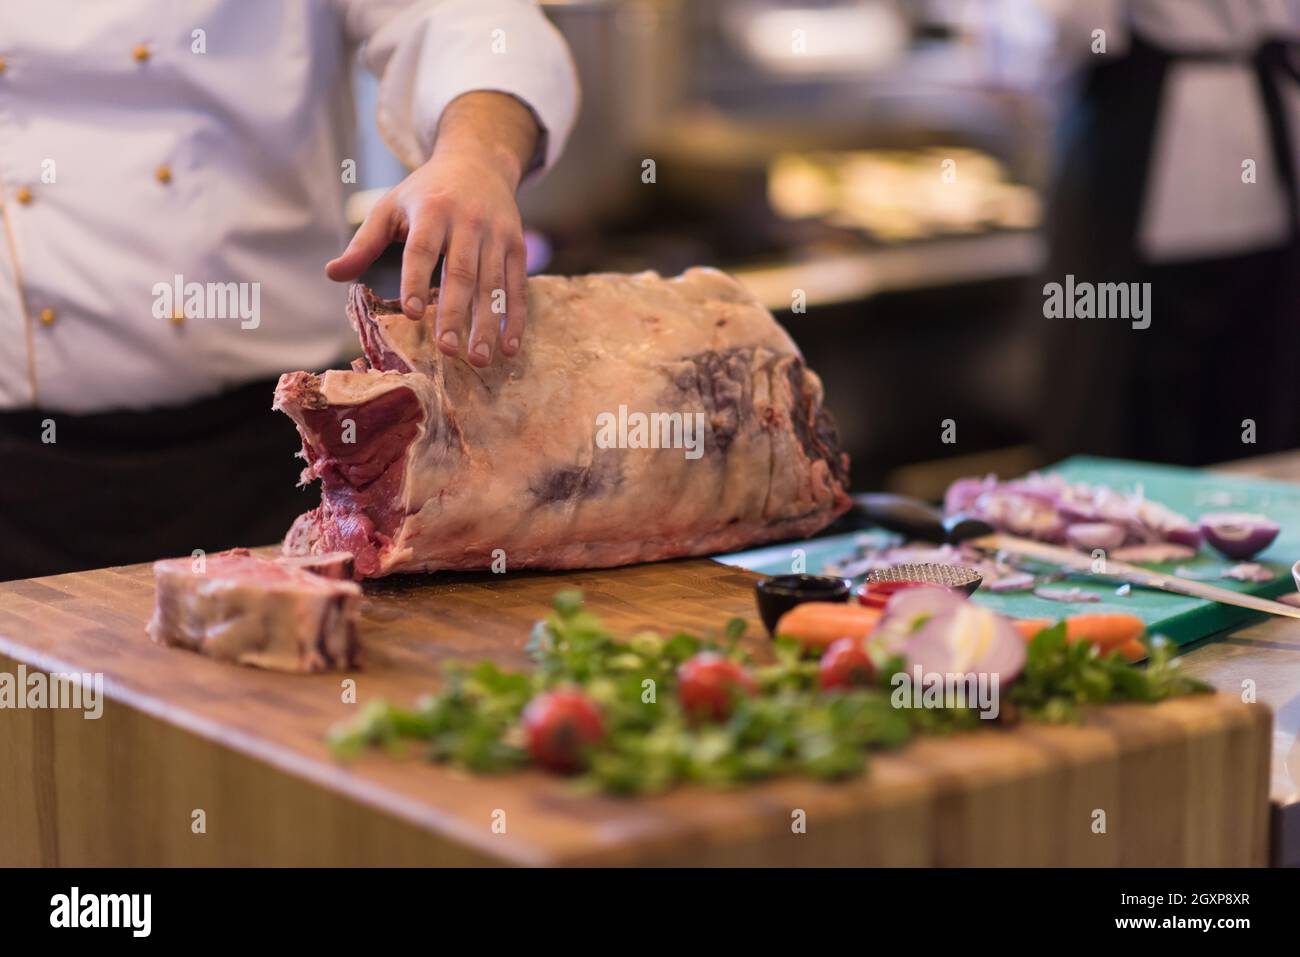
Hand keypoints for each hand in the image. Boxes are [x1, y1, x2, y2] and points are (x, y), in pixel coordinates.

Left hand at [327, 92, 538, 366]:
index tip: (414, 314)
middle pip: (462, 273)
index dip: (417, 281)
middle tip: (448, 350)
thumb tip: (332, 274)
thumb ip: (364, 243)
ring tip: (479, 358)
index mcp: (432, 211)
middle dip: (456, 313)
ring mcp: (496, 235)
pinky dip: (515, 319)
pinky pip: (518, 287)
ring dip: (488, 324)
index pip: (423, 250)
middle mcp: (468, 222)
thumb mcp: (391, 207)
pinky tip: (509, 348)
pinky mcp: (516, 247)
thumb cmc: (426, 193)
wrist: (479, 163)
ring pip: (493, 285)